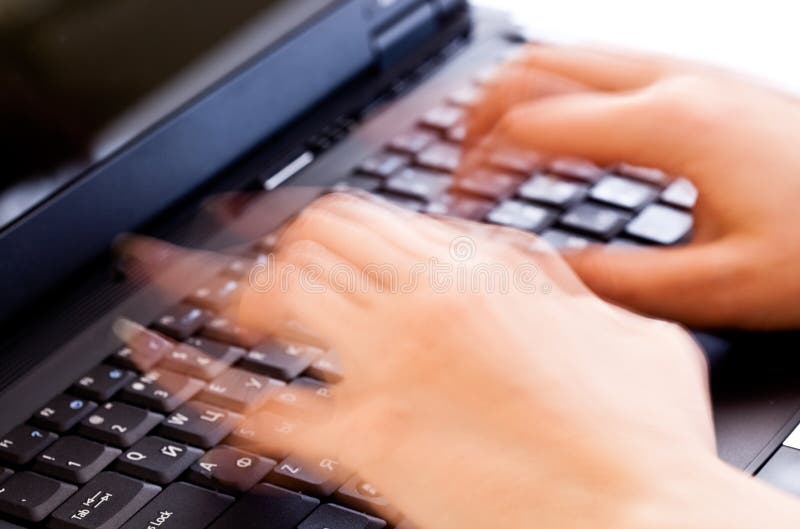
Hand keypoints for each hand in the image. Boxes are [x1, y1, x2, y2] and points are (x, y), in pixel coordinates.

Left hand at [227, 194, 797, 528]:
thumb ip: (568, 295)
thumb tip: (542, 278)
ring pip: (278, 302)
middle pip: (315, 242)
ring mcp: (388, 368)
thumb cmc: (643, 434)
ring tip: (214, 312)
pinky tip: (190, 384)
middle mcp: (424, 304)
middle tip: (254, 269)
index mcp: (483, 272)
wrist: (636, 510)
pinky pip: (266, 411)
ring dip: (232, 301)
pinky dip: (214, 394)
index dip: (324, 221)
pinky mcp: (366, 442)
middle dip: (274, 249)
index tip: (304, 230)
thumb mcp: (625, 333)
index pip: (372, 217)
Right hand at [463, 45, 799, 329]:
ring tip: (497, 149)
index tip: (461, 200)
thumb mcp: (716, 287)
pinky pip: (605, 67)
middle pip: (537, 66)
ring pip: (569, 55)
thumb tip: (544, 271)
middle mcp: (673, 82)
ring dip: (518, 95)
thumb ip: (616, 281)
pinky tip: (561, 136)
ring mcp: (689, 73)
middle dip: (482, 113)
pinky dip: (560, 94)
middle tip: (464, 167)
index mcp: (669, 126)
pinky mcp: (703, 81)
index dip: (480, 161)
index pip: (533, 123)